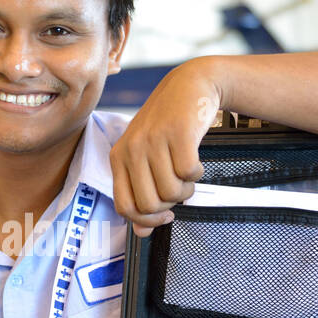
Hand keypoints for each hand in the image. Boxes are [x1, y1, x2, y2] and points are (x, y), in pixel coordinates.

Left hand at [109, 58, 219, 236]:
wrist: (190, 84)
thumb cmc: (168, 125)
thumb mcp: (147, 156)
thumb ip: (141, 192)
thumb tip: (142, 233)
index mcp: (119, 157)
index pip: (125, 207)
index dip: (146, 220)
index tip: (165, 216)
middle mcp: (132, 148)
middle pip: (151, 205)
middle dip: (171, 204)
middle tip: (179, 187)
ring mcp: (154, 140)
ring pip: (172, 192)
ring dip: (187, 188)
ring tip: (187, 171)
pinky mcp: (178, 133)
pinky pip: (189, 173)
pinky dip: (197, 173)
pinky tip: (195, 159)